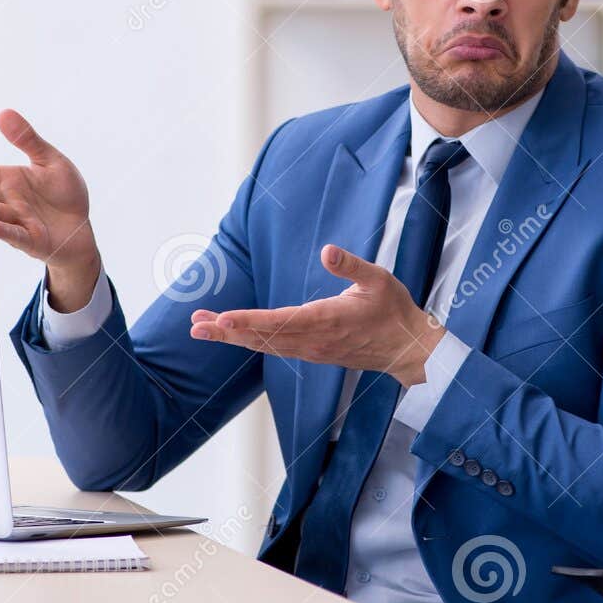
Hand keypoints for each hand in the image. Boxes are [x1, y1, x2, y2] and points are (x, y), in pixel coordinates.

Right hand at [0, 109, 101, 309]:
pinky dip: (3, 230)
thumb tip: (4, 113)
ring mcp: (17, 221)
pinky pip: (16, 234)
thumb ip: (27, 139)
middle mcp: (8, 201)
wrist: (81, 228)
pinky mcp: (31, 239)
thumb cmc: (64, 195)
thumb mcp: (49, 160)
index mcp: (9, 180)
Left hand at [188, 244, 443, 385]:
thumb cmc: (393, 311)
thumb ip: (351, 266)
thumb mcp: (378, 280)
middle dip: (227, 331)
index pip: (279, 322)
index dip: (249, 321)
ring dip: (233, 336)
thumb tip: (327, 250)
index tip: (223, 319)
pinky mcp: (312, 352)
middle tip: (195, 325)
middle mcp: (312, 340)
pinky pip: (275, 347)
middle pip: (262, 337)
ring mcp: (310, 350)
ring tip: (202, 327)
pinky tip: (233, 334)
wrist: (406, 349)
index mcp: (325, 320)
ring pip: (264, 344)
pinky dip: (250, 340)